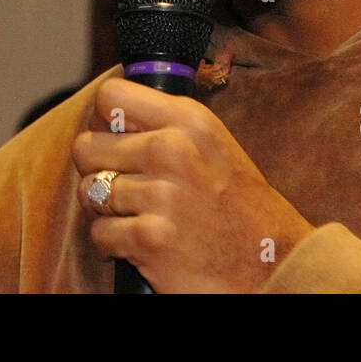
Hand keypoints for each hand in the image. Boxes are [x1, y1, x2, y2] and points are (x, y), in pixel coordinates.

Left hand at [71, 77, 313, 291]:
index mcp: (189, 119)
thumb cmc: (240, 207)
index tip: (113, 138)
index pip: (111, 96)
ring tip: (142, 217)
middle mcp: (172, 149)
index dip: (104, 121)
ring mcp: (161, 195)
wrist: (273, 265)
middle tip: (127, 187)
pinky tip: (144, 243)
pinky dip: (115, 244)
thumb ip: (165, 124)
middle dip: (99, 170)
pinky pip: (100, 233)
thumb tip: (108, 113)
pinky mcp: (150, 238)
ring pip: (90, 192)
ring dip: (109, 211)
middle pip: (86, 146)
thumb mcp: (213, 145)